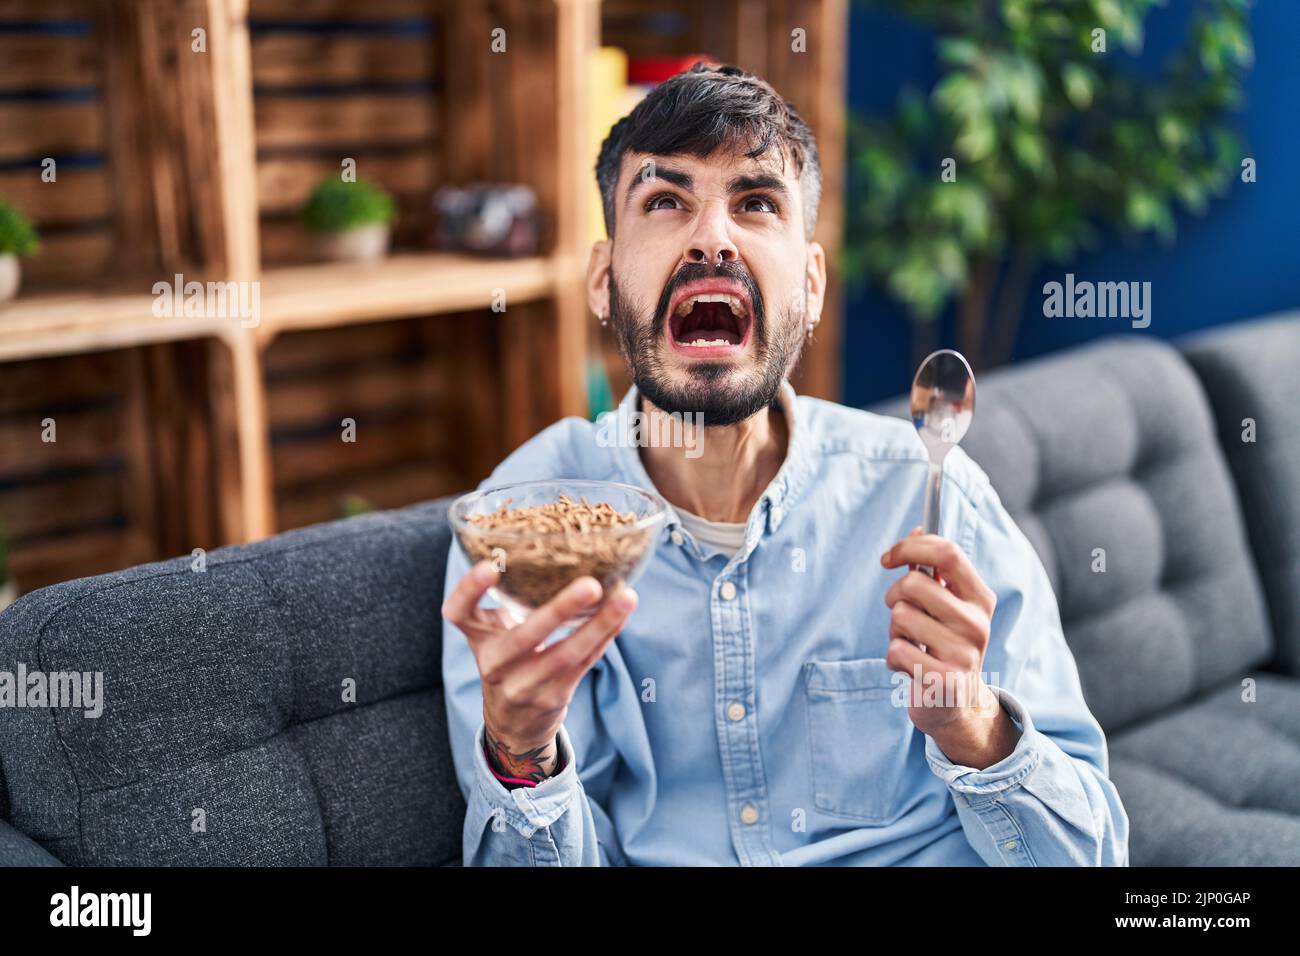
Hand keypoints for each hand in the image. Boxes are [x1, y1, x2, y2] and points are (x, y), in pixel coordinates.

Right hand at [442, 560, 637, 782]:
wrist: (513, 722)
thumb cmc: (509, 657)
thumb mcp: (496, 631)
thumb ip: (513, 597)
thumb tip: (561, 541)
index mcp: (477, 636)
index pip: (457, 613)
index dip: (469, 589)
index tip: (490, 565)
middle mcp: (494, 663)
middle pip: (524, 637)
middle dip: (559, 610)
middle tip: (590, 584)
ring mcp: (523, 686)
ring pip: (566, 655)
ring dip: (600, 625)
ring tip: (626, 597)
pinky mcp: (552, 697)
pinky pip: (585, 663)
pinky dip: (606, 635)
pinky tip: (623, 613)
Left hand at [880, 527, 1015, 765]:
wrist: (957, 705)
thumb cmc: (944, 644)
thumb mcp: (946, 605)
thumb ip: (932, 570)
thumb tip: (918, 529)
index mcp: (980, 598)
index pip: (947, 553)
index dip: (910, 547)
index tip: (887, 558)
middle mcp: (977, 623)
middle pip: (913, 584)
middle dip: (894, 596)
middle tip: (902, 615)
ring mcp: (964, 653)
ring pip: (900, 617)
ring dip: (895, 631)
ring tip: (912, 645)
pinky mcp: (944, 680)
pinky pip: (895, 651)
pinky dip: (893, 659)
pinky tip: (911, 668)